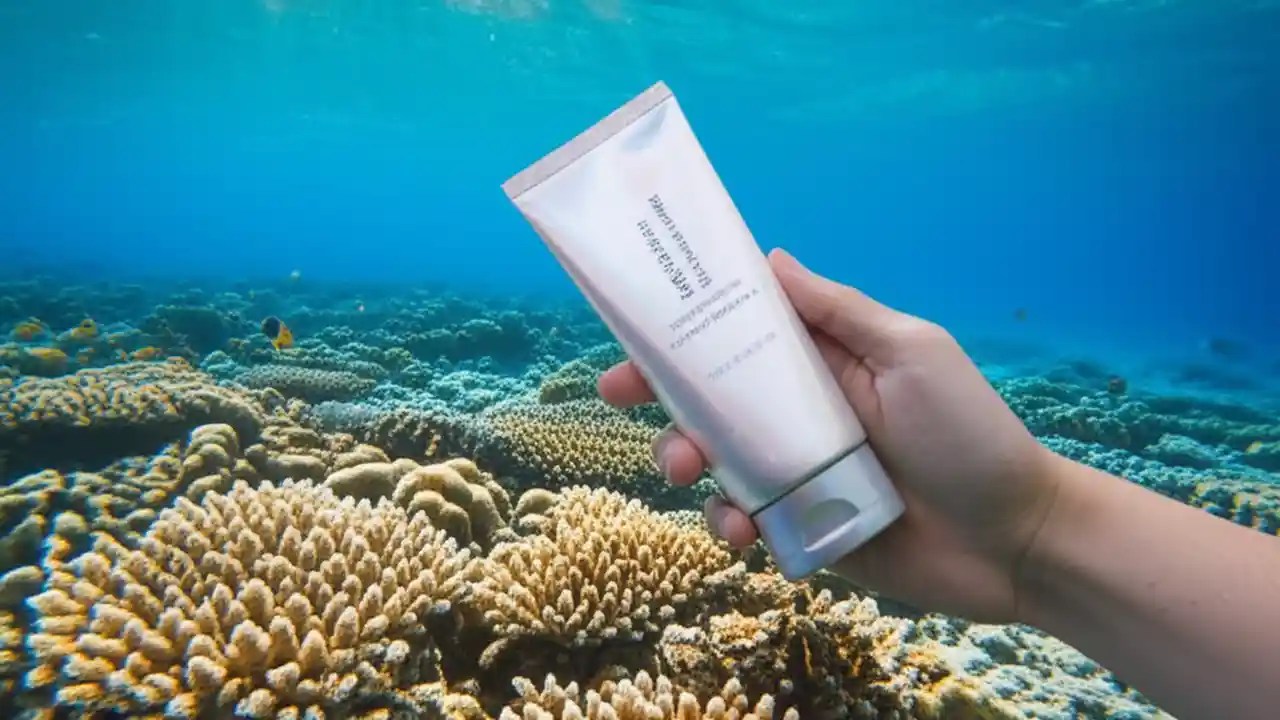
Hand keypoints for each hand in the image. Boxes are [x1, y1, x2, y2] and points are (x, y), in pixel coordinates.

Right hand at [598, 248, 1060, 622]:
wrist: (1012, 540)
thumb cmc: (970, 434)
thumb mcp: (912, 353)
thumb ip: (840, 312)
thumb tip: (773, 257)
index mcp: (824, 360)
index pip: (742, 331)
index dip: (687, 324)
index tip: (637, 319)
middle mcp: (800, 411)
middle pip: (710, 394)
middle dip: (658, 391)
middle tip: (617, 392)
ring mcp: (796, 470)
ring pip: (713, 457)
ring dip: (684, 456)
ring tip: (689, 469)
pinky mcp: (799, 527)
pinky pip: (741, 519)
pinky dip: (727, 523)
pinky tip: (742, 528)